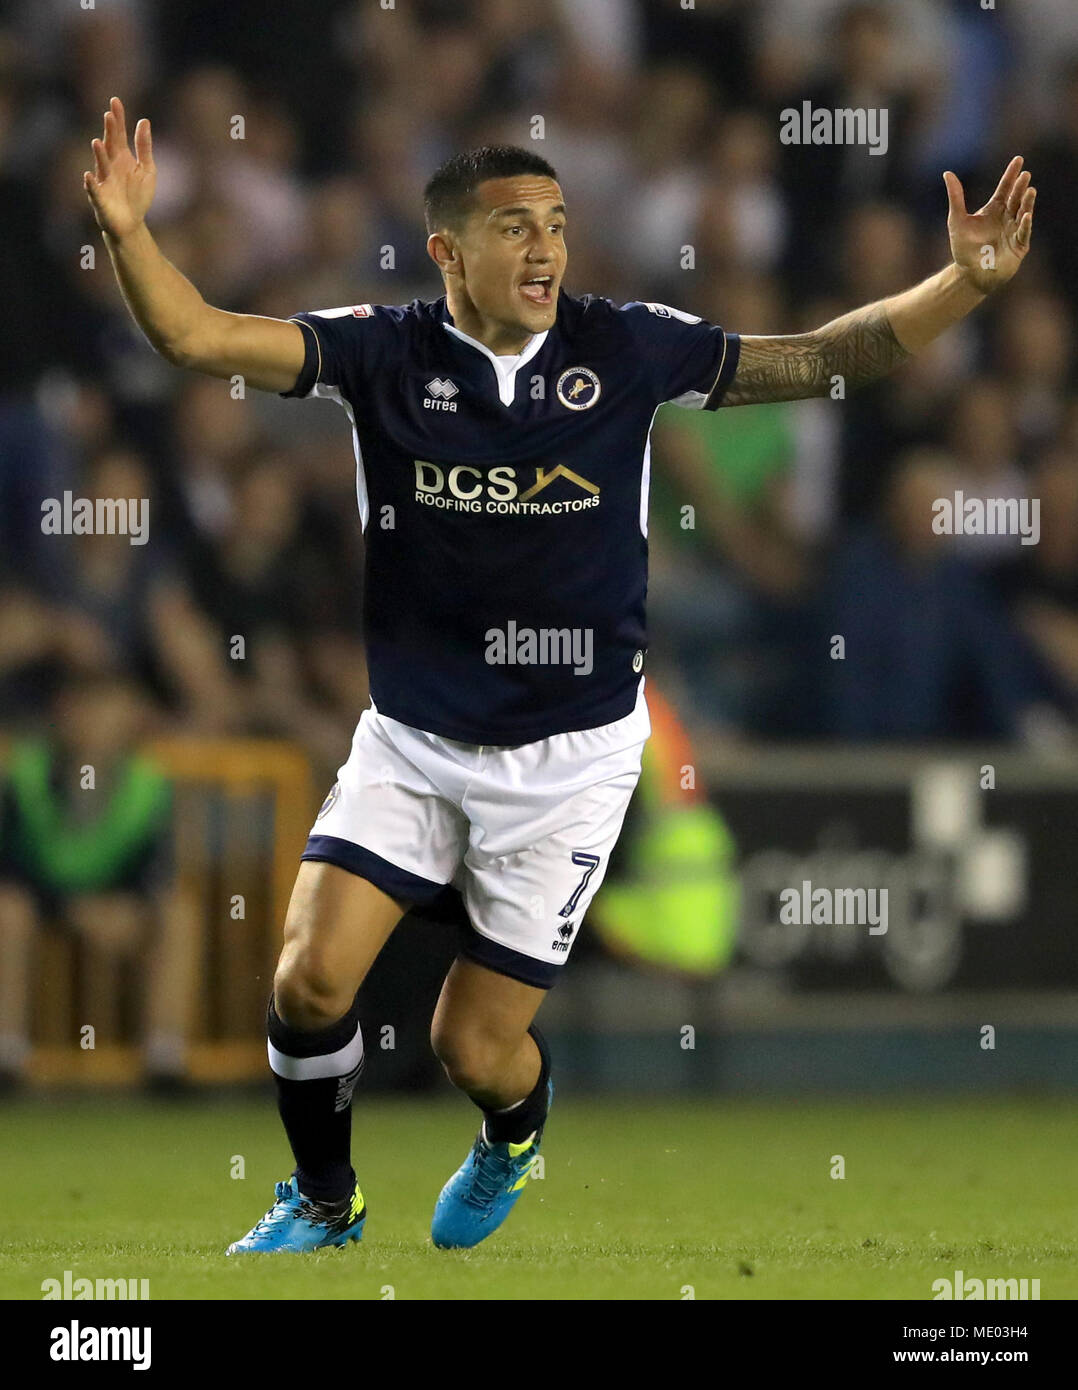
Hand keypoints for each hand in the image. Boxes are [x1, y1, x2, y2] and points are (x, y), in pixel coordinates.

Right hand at [83, 96, 156, 239]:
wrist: (131, 223)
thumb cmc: (137, 195)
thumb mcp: (147, 169)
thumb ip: (144, 147)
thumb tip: (144, 121)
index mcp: (121, 157)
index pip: (118, 134)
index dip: (118, 119)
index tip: (115, 101)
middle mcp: (110, 165)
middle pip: (109, 145)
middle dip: (109, 132)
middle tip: (109, 115)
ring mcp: (104, 181)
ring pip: (101, 166)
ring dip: (99, 155)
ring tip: (98, 142)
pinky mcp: (100, 199)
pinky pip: (95, 191)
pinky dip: (91, 184)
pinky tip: (89, 176)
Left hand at [944, 156, 1035, 294]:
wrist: (968, 274)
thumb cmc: (963, 248)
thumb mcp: (957, 220)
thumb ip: (955, 197)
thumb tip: (947, 173)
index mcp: (994, 209)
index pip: (1005, 188)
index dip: (1011, 175)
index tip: (1018, 160)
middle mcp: (1007, 217)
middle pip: (1016, 198)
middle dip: (1020, 187)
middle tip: (1025, 175)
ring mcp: (1014, 231)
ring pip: (1023, 213)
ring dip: (1027, 202)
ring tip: (1030, 190)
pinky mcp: (1019, 246)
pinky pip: (1023, 233)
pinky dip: (1025, 225)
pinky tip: (1026, 215)